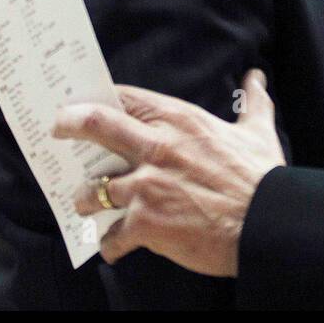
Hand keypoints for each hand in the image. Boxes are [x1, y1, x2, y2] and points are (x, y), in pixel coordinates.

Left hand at [52, 68, 284, 276]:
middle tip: (56, 129)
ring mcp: (146, 187)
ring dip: (87, 200)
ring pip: (92, 190)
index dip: (101, 98)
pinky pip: (110, 237)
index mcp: (181, 121)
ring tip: (90, 206)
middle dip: (68, 125)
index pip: (127, 98)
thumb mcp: (257, 132)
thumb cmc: (262, 177)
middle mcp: (157, 148)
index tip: (86, 102)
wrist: (266, 223)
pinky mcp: (144, 224)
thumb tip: (256, 77)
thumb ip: (253, 103)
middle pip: (95, 125)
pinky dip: (111, 243)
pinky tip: (117, 245)